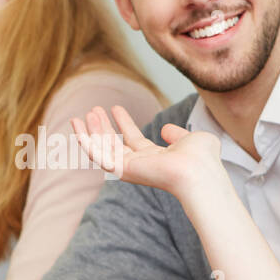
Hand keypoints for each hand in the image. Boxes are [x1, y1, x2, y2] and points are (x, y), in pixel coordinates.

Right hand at [70, 105, 221, 199]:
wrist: (199, 171)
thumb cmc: (202, 159)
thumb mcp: (192, 139)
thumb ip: (178, 134)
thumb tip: (165, 129)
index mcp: (156, 158)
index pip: (134, 140)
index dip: (124, 123)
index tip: (115, 108)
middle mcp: (141, 164)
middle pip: (115, 144)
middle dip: (104, 127)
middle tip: (94, 109)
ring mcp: (130, 168)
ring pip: (104, 149)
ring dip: (92, 131)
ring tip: (85, 113)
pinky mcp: (122, 170)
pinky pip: (97, 155)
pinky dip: (85, 141)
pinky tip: (77, 126)